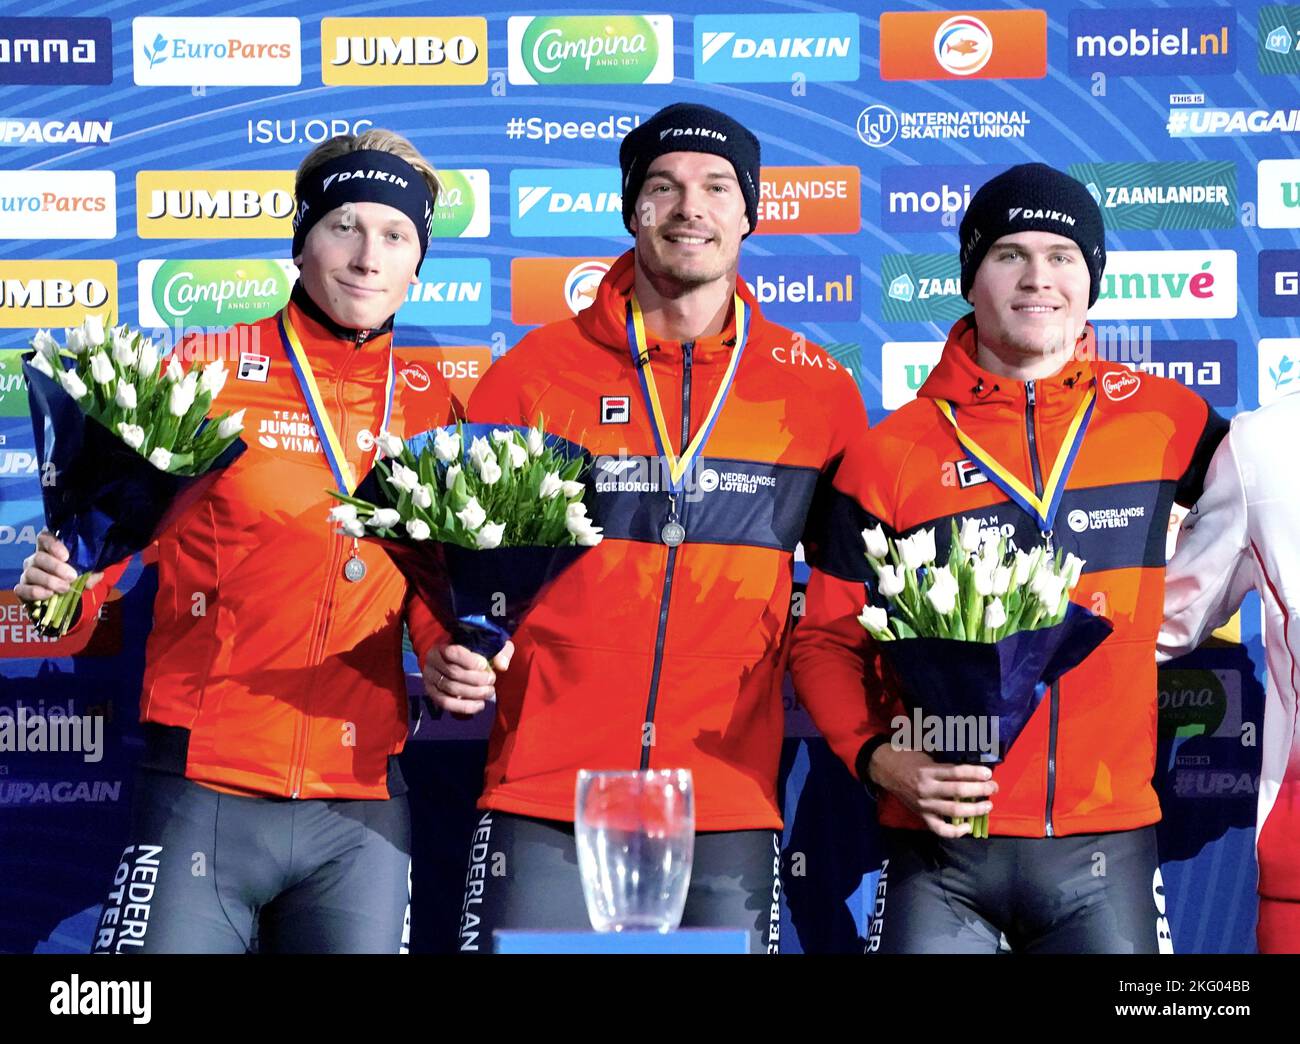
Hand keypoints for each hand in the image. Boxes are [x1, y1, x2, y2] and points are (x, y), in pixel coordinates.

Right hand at [15, 530, 102, 602]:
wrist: (66, 599)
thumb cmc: (76, 579)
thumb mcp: (88, 573)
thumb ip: (92, 571)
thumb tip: (93, 575)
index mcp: (50, 549)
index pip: (44, 538)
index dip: (53, 544)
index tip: (66, 556)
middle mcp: (35, 559)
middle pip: (39, 557)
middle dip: (56, 567)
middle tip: (72, 576)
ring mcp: (28, 573)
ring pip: (31, 573)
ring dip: (49, 581)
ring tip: (65, 588)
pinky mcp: (22, 589)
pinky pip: (22, 589)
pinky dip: (35, 592)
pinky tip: (48, 594)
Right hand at [422, 640, 513, 715]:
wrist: (453, 661)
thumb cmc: (472, 652)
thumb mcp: (487, 645)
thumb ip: (499, 651)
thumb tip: (502, 666)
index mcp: (442, 645)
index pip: (454, 652)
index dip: (471, 661)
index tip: (484, 665)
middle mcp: (432, 661)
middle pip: (454, 673)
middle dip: (477, 679)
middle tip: (492, 680)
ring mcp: (430, 678)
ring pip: (452, 689)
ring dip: (474, 693)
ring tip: (489, 692)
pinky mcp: (432, 693)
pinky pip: (446, 703)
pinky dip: (465, 706)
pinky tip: (480, 705)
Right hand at [868, 746, 996, 838]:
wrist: (885, 769)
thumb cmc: (908, 757)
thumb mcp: (925, 753)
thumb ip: (944, 759)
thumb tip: (968, 760)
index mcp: (928, 770)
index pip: (956, 772)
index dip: (974, 773)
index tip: (988, 773)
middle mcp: (927, 788)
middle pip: (959, 791)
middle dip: (980, 790)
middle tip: (993, 787)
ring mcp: (925, 804)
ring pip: (954, 810)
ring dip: (975, 809)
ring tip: (988, 805)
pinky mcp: (922, 815)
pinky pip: (940, 828)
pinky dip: (956, 831)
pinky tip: (968, 826)